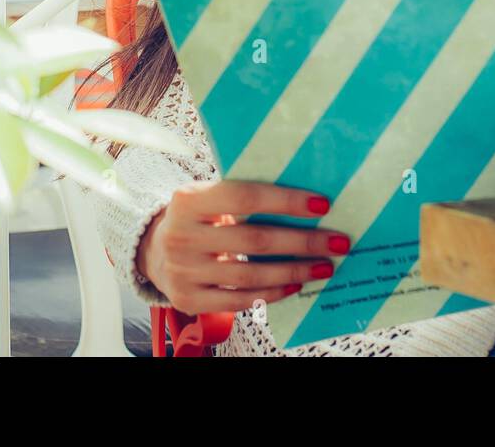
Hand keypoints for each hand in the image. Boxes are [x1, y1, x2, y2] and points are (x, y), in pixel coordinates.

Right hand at [138, 179, 349, 314]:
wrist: (156, 251)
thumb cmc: (201, 218)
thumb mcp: (210, 196)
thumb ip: (245, 194)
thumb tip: (306, 199)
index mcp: (189, 199)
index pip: (245, 197)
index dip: (286, 201)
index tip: (323, 205)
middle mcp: (181, 235)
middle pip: (254, 240)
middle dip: (302, 241)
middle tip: (338, 242)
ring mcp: (183, 271)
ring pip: (250, 275)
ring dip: (294, 271)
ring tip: (324, 267)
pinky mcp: (188, 299)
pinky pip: (239, 300)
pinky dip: (271, 293)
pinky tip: (295, 284)